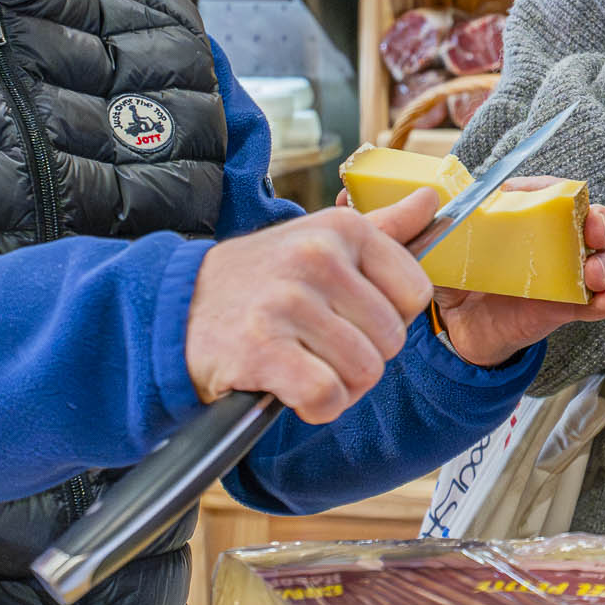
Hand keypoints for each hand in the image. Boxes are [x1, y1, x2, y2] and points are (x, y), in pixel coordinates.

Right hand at [184, 190, 440, 421]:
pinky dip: (315, 406)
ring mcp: (287, 303)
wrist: (172, 309)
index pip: (415, 293)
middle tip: (319, 347)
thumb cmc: (257, 281)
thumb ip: (381, 228)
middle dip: (363, 357)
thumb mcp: (317, 240)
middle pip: (391, 340)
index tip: (352, 316)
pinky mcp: (261, 349)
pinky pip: (326, 395)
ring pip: (363, 371)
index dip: (389, 319)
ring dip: (339, 385)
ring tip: (303, 365)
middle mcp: (316, 258)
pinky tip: (290, 390)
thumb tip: (432, 198)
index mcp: (341, 230)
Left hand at [434, 191, 604, 366]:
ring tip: (594, 275)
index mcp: (528, 211)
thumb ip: (435, 225)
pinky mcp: (567, 307)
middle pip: (596, 220)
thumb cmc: (455, 272)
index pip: (557, 191)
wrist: (457, 323)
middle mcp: (555, 238)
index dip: (569, 193)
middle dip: (603, 222)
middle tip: (594, 232)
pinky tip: (603, 301)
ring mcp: (565, 273)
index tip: (568, 201)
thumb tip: (425, 205)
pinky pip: (594, 302)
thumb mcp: (442, 246)